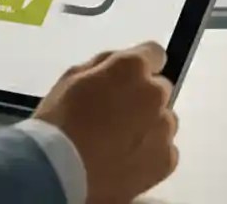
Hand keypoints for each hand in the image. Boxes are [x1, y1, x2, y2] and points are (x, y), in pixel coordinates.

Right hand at [33, 42, 179, 203]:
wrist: (60, 172)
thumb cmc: (59, 120)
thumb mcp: (72, 78)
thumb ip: (104, 66)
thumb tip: (119, 65)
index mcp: (132, 68)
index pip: (154, 53)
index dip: (139, 65)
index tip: (127, 78)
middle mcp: (155, 94)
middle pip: (159, 89)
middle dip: (142, 97)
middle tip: (115, 114)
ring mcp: (164, 128)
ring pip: (163, 120)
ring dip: (147, 124)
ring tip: (118, 141)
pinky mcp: (167, 159)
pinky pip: (164, 149)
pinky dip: (150, 152)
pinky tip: (124, 158)